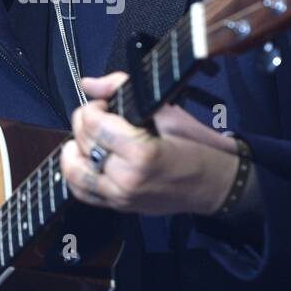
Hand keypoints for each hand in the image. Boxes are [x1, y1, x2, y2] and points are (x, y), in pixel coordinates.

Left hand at [60, 71, 240, 216]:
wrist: (214, 184)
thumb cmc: (196, 147)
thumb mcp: (168, 111)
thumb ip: (123, 90)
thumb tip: (88, 83)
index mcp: (141, 153)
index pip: (93, 124)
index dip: (93, 107)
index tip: (105, 104)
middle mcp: (127, 179)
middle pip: (83, 144)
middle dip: (85, 123)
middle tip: (100, 116)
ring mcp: (121, 197)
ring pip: (75, 171)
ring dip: (75, 149)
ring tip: (87, 137)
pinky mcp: (119, 207)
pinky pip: (82, 193)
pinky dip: (76, 174)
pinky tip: (83, 159)